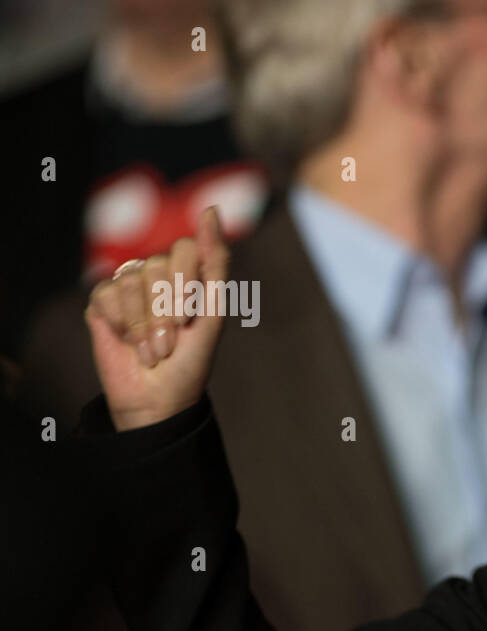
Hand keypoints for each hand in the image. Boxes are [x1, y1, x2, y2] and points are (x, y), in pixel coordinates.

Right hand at [85, 206, 228, 430]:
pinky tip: (127, 342)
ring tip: (152, 349)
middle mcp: (158, 274)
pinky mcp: (102, 301)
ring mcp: (129, 286)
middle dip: (166, 310)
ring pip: (131, 280)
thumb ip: (215, 262)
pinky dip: (120, 324)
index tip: (188, 318)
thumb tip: (210, 209)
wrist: (159, 398)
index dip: (185, 282)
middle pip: (157, 265)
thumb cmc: (191, 360)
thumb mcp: (213, 313)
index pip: (185, 248)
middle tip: (171, 341)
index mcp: (189, 275)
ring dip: (143, 324)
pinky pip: (106, 294)